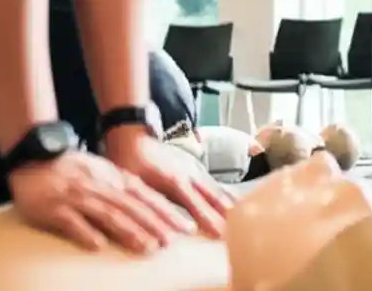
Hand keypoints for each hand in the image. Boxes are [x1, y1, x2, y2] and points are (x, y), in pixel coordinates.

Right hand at [8, 150, 197, 253]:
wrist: (35, 156)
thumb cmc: (74, 169)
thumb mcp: (104, 172)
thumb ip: (125, 189)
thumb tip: (151, 209)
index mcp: (115, 179)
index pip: (146, 197)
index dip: (166, 212)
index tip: (184, 228)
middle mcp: (101, 187)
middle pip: (133, 207)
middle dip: (154, 225)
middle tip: (171, 242)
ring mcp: (78, 196)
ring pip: (109, 214)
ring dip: (129, 231)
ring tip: (146, 247)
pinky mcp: (55, 207)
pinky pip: (72, 222)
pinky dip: (86, 233)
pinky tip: (98, 246)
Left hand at [103, 126, 234, 239]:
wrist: (133, 137)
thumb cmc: (130, 162)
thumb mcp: (134, 184)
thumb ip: (150, 203)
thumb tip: (161, 226)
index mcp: (175, 180)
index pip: (196, 204)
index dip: (208, 219)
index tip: (220, 234)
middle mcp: (190, 174)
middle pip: (213, 195)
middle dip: (226, 213)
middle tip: (238, 230)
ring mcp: (195, 168)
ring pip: (216, 188)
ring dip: (229, 204)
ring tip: (242, 218)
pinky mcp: (195, 166)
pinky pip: (213, 183)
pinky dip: (224, 194)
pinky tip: (232, 202)